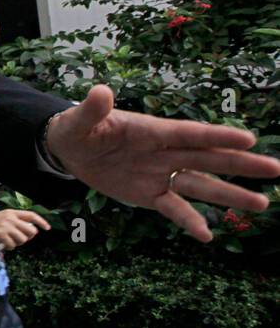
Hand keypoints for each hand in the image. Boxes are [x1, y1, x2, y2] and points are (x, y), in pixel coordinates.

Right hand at [0, 209, 49, 248]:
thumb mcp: (3, 217)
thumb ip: (15, 221)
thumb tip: (28, 231)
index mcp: (12, 212)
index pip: (32, 216)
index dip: (41, 222)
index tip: (47, 228)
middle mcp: (11, 218)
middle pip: (30, 231)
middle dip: (27, 237)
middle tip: (18, 239)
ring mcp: (6, 226)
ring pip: (22, 239)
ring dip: (17, 243)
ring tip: (9, 241)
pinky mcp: (1, 235)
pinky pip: (12, 245)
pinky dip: (9, 247)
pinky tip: (4, 244)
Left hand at [47, 84, 279, 241]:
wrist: (69, 150)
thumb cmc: (77, 129)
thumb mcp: (79, 121)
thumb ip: (92, 110)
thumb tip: (100, 91)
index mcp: (152, 130)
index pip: (189, 134)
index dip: (217, 136)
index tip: (249, 137)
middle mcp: (164, 153)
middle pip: (208, 158)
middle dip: (241, 164)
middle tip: (276, 170)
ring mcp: (160, 174)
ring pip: (200, 185)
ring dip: (229, 195)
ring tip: (262, 204)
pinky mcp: (149, 195)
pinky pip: (174, 209)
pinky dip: (189, 221)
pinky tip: (208, 235)